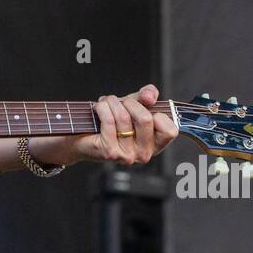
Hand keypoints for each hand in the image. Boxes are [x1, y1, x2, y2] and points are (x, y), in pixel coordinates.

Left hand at [29, 84, 178, 167]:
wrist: (82, 135)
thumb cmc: (111, 120)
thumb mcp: (134, 104)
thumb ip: (147, 96)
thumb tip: (150, 96)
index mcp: (156, 145)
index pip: (171, 130)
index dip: (158, 112)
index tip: (144, 106)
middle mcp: (144, 154)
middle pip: (146, 118)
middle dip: (129, 102)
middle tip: (118, 102)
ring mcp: (128, 156)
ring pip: (124, 117)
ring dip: (112, 102)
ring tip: (105, 103)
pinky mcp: (110, 152)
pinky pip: (109, 120)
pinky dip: (102, 107)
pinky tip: (98, 108)